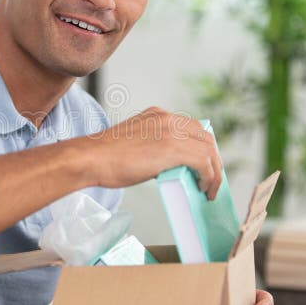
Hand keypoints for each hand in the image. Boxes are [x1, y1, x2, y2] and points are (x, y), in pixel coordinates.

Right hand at [77, 107, 223, 197]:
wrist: (91, 159)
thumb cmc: (105, 158)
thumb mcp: (134, 143)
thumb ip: (153, 146)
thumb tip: (168, 164)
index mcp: (157, 115)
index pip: (191, 127)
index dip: (201, 146)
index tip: (203, 164)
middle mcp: (167, 118)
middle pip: (205, 136)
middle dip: (213, 159)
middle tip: (212, 178)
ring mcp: (171, 131)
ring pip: (209, 149)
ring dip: (214, 171)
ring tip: (210, 188)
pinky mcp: (173, 148)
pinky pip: (204, 162)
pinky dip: (209, 177)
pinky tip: (203, 188)